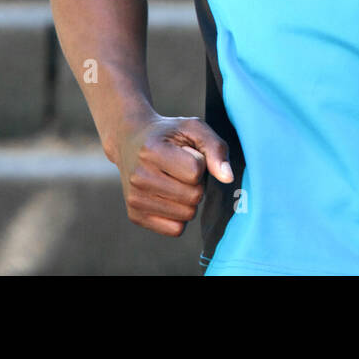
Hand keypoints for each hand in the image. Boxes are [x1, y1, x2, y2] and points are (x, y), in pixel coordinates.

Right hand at [115, 115, 232, 236]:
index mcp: (152, 150)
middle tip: (181, 169)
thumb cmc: (169, 134)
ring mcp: (134, 199)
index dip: (200, 162)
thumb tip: (228, 178)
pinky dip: (179, 215)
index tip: (186, 153)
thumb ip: (215, 148)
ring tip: (174, 181)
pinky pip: (175, 229)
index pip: (195, 172)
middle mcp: (138, 177)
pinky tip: (169, 196)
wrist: (130, 140)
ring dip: (189, 199)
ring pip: (187, 215)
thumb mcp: (194, 129)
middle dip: (196, 183)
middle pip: (194, 196)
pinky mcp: (135, 216)